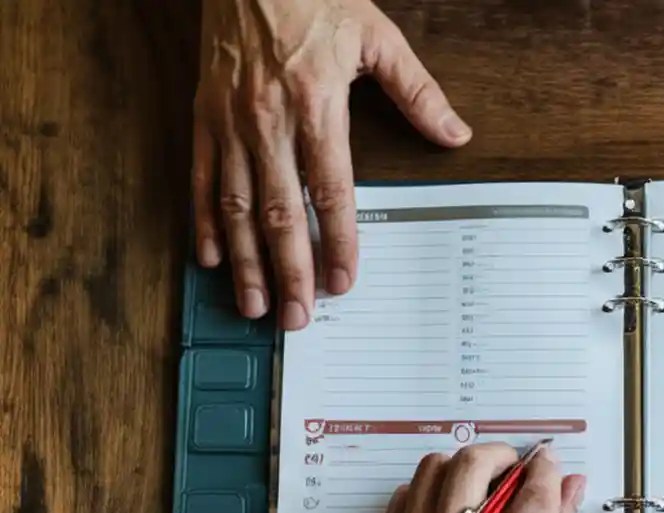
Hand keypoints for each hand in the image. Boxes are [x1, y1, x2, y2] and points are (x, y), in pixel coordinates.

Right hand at [192, 0, 472, 329]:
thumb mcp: (376, 37)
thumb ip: (417, 91)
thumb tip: (455, 133)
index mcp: (316, 106)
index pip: (331, 191)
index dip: (338, 241)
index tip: (343, 281)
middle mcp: (269, 121)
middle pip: (281, 213)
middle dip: (289, 271)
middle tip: (297, 317)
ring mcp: (231, 122)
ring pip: (237, 206)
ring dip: (246, 261)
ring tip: (255, 304)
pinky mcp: (204, 116)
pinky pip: (202, 178)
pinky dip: (205, 221)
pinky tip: (211, 257)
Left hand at [319, 443, 585, 512]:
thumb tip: (570, 496)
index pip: (533, 497)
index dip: (549, 472)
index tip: (552, 465)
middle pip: (479, 463)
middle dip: (507, 455)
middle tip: (516, 472)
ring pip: (439, 463)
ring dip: (467, 464)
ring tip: (482, 487)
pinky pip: (410, 487)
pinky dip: (434, 485)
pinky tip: (448, 509)